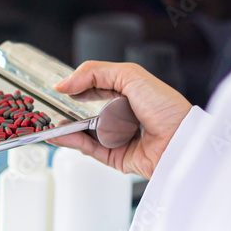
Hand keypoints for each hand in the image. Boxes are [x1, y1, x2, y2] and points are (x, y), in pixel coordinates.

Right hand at [50, 61, 191, 178]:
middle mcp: (123, 117)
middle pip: (86, 111)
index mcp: (129, 95)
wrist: (180, 140)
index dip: (79, 87)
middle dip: (68, 108)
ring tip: (50, 122)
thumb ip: (95, 73)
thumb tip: (64, 83)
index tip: (62, 88)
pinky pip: (88, 149)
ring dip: (65, 127)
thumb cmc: (166, 108)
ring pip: (83, 131)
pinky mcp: (115, 157)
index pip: (96, 88)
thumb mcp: (130, 75)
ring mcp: (118, 138)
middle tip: (51, 106)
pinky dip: (71, 142)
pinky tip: (58, 135)